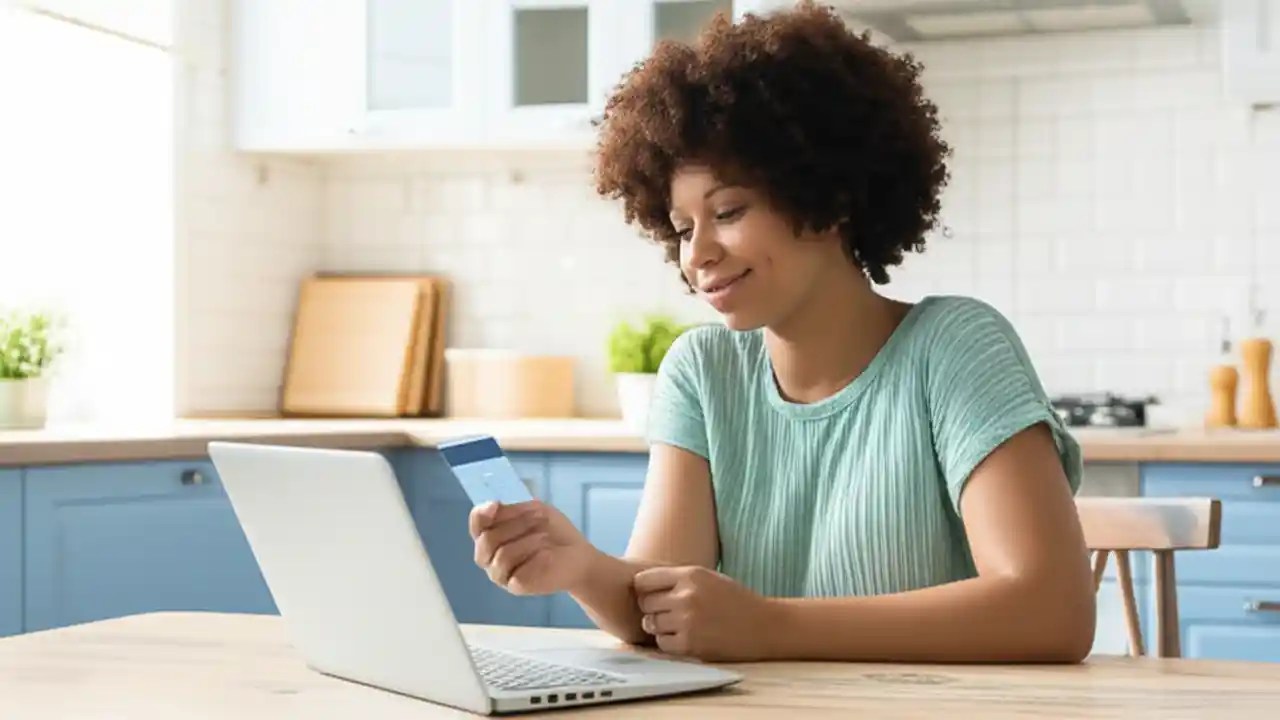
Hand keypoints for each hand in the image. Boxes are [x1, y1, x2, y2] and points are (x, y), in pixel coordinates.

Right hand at [469, 500, 595, 595]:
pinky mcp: (514, 586)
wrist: (578, 556)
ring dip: (527, 540)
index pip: (476, 524)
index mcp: (491, 535)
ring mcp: (499, 573)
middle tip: (540, 518)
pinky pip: (516, 572)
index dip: (481, 514)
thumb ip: (510, 510)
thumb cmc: (554, 532)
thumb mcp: (534, 511)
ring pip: (502, 555)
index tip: (496, 504)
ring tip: (545, 537)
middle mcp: (489, 556)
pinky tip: (547, 554)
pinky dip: (534, 558)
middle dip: (515, 524)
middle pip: (486, 540)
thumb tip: (491, 506)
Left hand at [632, 566, 778, 660]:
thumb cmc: (735, 600)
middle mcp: (686, 596)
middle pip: (645, 603)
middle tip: (667, 613)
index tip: (652, 595)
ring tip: (678, 625)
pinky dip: (669, 643)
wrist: (764, 626)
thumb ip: (679, 579)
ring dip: (659, 627)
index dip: (645, 589)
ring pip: (651, 624)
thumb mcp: (709, 577)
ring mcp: (687, 621)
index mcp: (691, 574)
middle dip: (652, 609)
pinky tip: (685, 638)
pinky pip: (662, 643)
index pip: (644, 579)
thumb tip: (641, 583)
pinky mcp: (690, 645)